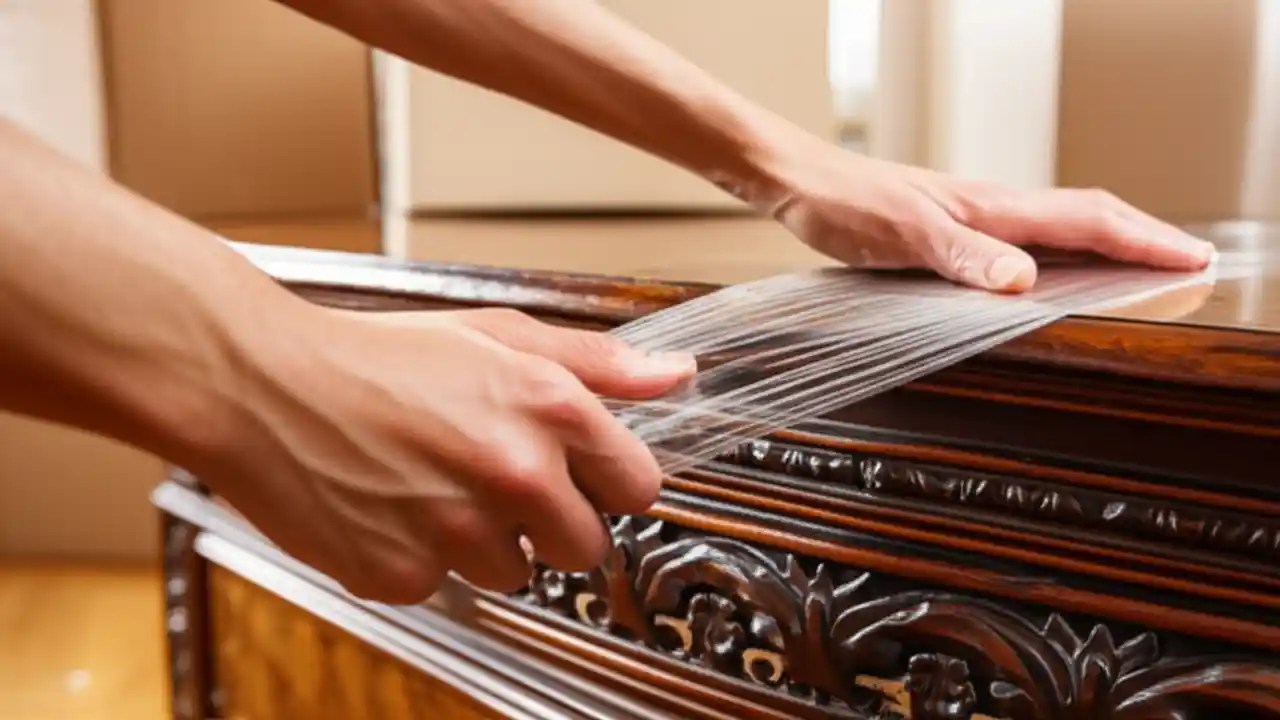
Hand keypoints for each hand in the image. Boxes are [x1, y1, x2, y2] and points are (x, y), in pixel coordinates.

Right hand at [193, 306, 694, 603]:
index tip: (581, 474)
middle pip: (587, 546)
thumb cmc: (376, 356)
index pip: (638, 486)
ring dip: (488, 542)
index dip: (608, 481)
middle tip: (494, 478)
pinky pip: (445, 585)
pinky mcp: (405, 574)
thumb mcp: (496, 335)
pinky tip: (394, 507)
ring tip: (434, 485)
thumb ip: (597, 363)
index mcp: (548, 408)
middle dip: (554, 521)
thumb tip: (676, 375)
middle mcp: (514, 474)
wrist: (262, 386)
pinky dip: (425, 558)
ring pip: (516, 572)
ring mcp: (459, 531)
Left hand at [740, 138, 1215, 291]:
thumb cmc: (846, 203)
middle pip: (1090, 216)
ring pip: (1063, 224)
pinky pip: (1029, 236)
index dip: (1145, 242)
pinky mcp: (954, 228)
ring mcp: (976, 216)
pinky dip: (1065, 250)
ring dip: (1110, 242)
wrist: (802, 182)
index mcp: (994, 208)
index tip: (1194, 260)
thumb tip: (1027, 281)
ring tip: (1145, 264)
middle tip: (1191, 263)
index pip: (1090, 220)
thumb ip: (964, 257)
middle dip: (1144, 238)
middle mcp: (994, 208)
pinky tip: (1057, 270)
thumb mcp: (905, 234)